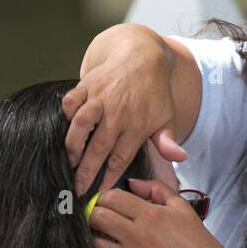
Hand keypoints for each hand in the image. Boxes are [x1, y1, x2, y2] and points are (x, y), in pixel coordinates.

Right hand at [64, 31, 186, 194]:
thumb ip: (167, 140)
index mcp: (137, 125)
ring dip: (73, 145)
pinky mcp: (88, 84)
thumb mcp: (167, 117)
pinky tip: (67, 129)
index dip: (108, 176)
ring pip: (81, 124)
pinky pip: (71, 102)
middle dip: (86, 170)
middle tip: (78, 188)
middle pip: (99, 147)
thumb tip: (179, 158)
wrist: (142, 56)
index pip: (120, 158)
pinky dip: (66, 115)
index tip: (100, 191)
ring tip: (69, 161)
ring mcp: (101, 97)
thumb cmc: (154, 93)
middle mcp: (117, 112)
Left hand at [89, 178, 237, 247]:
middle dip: (95, 215)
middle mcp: (138, 236)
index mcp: (150, 215)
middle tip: (100, 219)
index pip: (110, 198)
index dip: (104, 198)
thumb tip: (131, 183)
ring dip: (97, 239)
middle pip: (97, 218)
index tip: (105, 203)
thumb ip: (155, 189)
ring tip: (107, 239)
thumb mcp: (181, 207)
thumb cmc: (196, 242)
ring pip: (95, 244)